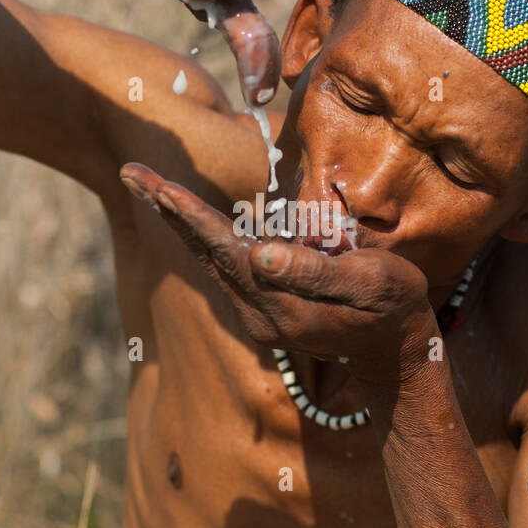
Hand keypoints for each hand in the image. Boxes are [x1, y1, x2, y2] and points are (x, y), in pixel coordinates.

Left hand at [119, 162, 438, 385]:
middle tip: (130, 171)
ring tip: (148, 185)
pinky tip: (186, 216)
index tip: (158, 186)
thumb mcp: (371, 284)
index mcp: (282, 303)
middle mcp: (258, 313)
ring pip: (210, 260)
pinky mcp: (263, 312)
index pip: (226, 249)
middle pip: (205, 252)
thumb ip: (315, 272)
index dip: (192, 215)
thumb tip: (261, 253)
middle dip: (168, 210)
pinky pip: (224, 268)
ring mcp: (258, 316)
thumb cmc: (394, 308)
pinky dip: (201, 236)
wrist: (396, 356)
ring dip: (179, 222)